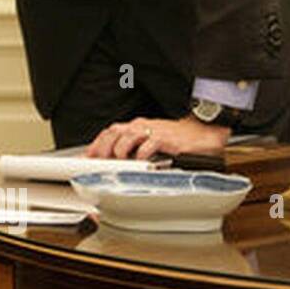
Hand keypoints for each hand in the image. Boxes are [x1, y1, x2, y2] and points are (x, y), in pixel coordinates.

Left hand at [84, 115, 231, 159]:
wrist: (203, 132)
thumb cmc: (176, 138)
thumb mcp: (150, 140)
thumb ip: (133, 147)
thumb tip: (114, 161)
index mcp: (136, 127)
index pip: (109, 132)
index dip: (96, 144)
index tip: (86, 157)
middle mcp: (142, 126)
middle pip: (114, 133)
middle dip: (102, 148)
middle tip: (98, 161)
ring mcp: (154, 131)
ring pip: (128, 136)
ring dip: (119, 150)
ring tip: (118, 160)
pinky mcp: (167, 139)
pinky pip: (149, 145)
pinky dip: (141, 154)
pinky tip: (140, 161)